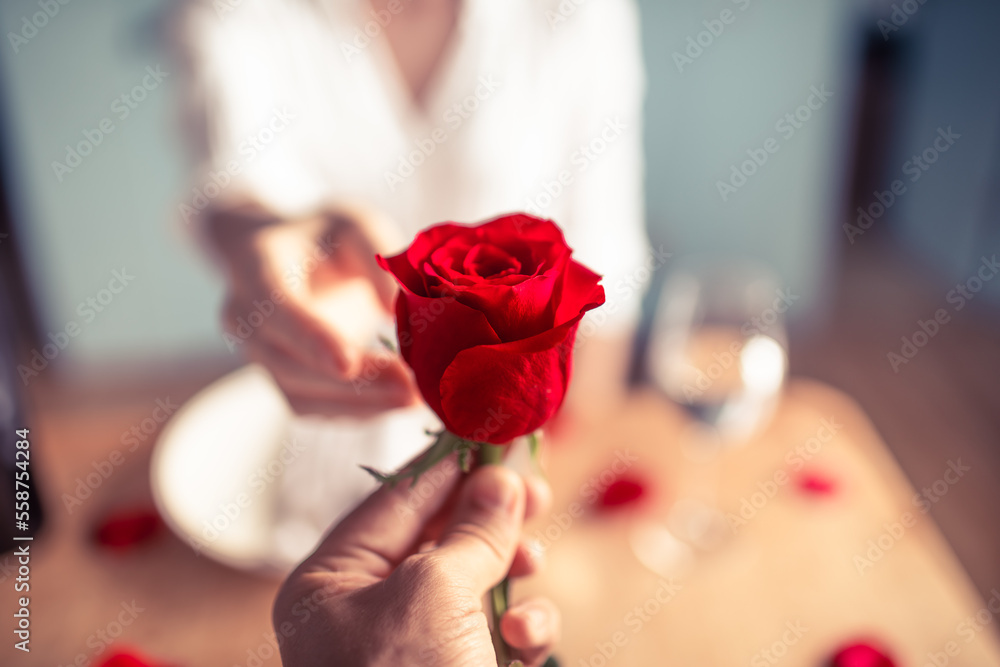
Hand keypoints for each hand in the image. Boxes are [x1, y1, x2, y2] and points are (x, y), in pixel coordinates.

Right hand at [207, 202, 418, 417]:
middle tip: (409, 387)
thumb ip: (376, 255)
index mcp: (255, 265)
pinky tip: (399, 402)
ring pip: (300, 396)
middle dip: (351, 383)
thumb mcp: (355, 224)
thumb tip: (396, 309)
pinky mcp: (282, 381)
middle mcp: (245, 317)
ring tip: (414, 398)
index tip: (348, 363)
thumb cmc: (326, 237)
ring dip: (360, 404)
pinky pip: (314, 408)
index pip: (274, 306)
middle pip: (288, 364)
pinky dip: (358, 411)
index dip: (309, 337)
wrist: (290, 257)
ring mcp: (259, 355)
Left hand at [272, 459, 559, 665]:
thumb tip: (500, 478)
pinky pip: (489, 633)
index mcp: (331, 583)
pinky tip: (527, 638)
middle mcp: (363, 612)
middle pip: (436, 538)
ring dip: (508, 573)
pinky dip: (517, 628)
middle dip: (489, 518)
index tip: (497, 436)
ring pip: (470, 582)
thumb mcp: (434, 596)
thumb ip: (469, 531)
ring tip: (532, 565)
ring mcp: (409, 649)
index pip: (394, 499)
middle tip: (534, 490)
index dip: (450, 464)